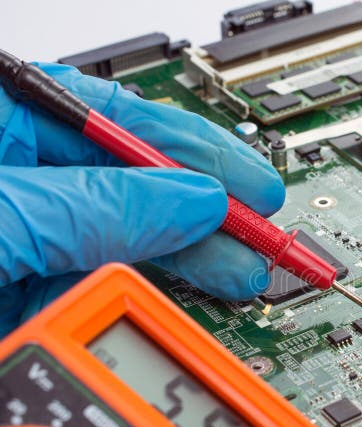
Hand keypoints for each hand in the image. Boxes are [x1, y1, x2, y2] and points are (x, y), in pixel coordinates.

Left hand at [0, 63, 284, 335]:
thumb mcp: (0, 217)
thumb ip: (96, 206)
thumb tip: (194, 203)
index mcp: (4, 124)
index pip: (121, 119)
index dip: (199, 149)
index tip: (254, 183)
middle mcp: (22, 178)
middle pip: (138, 186)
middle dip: (209, 213)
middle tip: (261, 238)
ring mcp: (25, 238)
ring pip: (128, 243)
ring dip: (193, 260)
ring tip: (241, 273)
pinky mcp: (23, 294)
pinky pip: (100, 287)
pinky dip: (149, 296)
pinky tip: (189, 295)